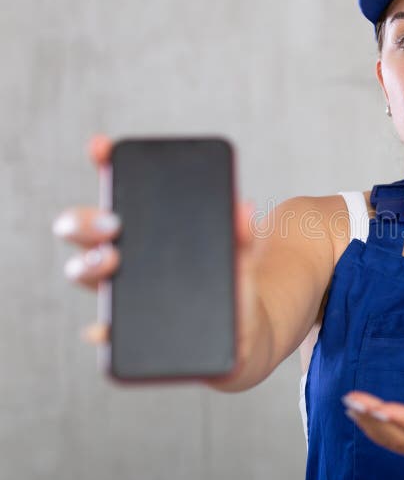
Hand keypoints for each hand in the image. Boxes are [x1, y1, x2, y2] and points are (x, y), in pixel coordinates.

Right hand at [52, 134, 260, 385]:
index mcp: (145, 230)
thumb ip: (240, 237)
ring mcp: (122, 294)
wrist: (243, 334)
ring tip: (110, 261)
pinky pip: (105, 333)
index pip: (118, 189)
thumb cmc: (233, 283)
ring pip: (84, 274)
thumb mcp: (240, 258)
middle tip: (113, 224)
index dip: (105, 163)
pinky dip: (100, 331)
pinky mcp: (129, 333)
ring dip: (88, 265)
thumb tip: (245, 208)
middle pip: (82, 231)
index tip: (102, 145)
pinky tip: (102, 329)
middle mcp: (121, 258)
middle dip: (85, 221)